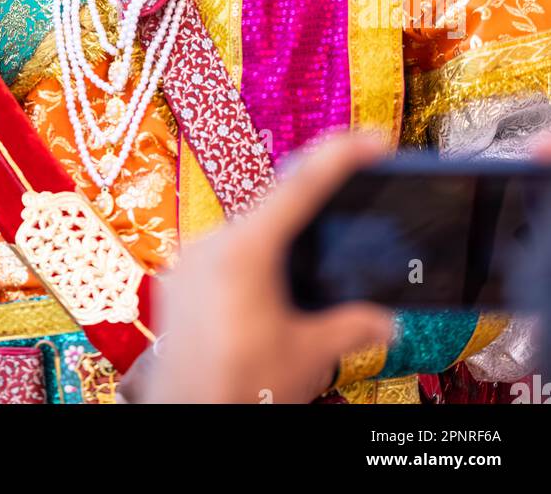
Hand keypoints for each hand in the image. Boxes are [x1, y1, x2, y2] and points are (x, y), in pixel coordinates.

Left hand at [136, 131, 394, 403]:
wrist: (184, 423)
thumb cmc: (241, 389)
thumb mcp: (308, 357)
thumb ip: (351, 327)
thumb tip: (386, 321)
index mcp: (245, 250)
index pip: (301, 184)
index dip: (340, 155)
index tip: (372, 138)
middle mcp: (210, 243)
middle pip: (272, 214)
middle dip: (311, 220)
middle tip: (345, 222)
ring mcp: (187, 261)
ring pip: (244, 239)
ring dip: (277, 251)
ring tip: (306, 278)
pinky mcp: (174, 283)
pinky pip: (219, 261)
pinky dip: (248, 270)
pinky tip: (268, 297)